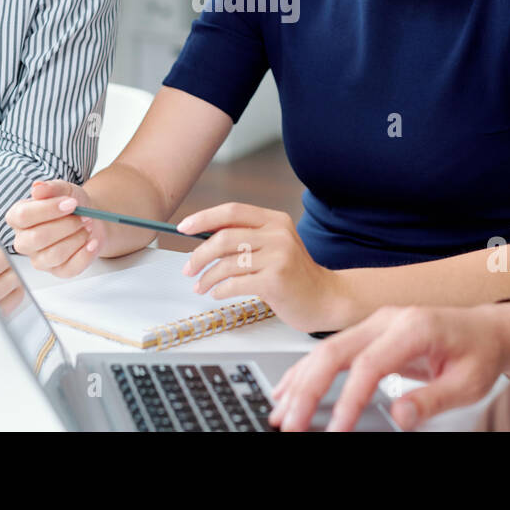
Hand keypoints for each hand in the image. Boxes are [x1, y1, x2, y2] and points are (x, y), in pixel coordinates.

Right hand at [5, 180, 106, 276]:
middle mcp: (24, 241)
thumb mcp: (65, 189)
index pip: (23, 216)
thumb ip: (51, 188)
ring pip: (54, 255)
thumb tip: (37, 188)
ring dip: (77, 238)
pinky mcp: (58, 271)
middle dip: (66, 225)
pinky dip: (85, 254)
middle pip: (37, 238)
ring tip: (89, 226)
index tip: (71, 203)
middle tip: (84, 216)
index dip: (48, 209)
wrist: (90, 219)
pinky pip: (70, 268)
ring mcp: (39, 259)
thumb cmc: (71, 204)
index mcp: (18, 217)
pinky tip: (93, 242)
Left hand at [177, 202, 348, 332]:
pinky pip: (235, 283)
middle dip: (199, 254)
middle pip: (224, 237)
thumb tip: (203, 236)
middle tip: (188, 269)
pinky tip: (217, 294)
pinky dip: (220, 290)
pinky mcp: (276, 280)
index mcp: (275, 220)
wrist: (326, 299)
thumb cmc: (294, 275)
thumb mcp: (275, 246)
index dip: (203, 217)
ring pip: (227, 262)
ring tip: (201, 286)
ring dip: (207, 277)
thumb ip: (246, 237)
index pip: (232, 211)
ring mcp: (278, 256)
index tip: (183, 228)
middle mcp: (278, 234)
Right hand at [267, 303, 509, 431]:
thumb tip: (398, 415)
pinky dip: (308, 370)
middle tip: (292, 424)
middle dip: (308, 390)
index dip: (348, 399)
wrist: (491, 328)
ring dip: (301, 381)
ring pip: (326, 349)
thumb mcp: (468, 383)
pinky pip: (331, 349)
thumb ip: (431, 399)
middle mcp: (387, 319)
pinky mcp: (370, 331)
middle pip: (334, 351)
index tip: (336, 430)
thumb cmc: (480, 352)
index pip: (369, 365)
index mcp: (413, 327)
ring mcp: (375, 322)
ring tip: (282, 412)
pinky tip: (290, 389)